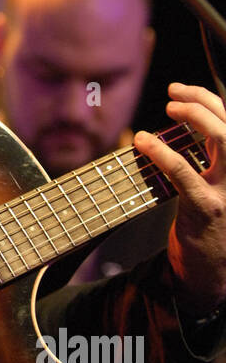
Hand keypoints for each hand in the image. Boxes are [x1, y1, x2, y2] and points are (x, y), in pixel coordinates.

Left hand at [133, 83, 225, 315]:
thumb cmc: (208, 224)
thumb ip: (207, 158)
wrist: (211, 271)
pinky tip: (144, 142)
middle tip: (172, 95)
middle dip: (202, 100)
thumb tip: (179, 123)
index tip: (180, 91)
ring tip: (168, 110)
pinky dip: (162, 153)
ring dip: (194, 117)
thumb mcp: (216, 186)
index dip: (206, 98)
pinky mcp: (206, 208)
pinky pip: (184, 172)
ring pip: (223, 139)